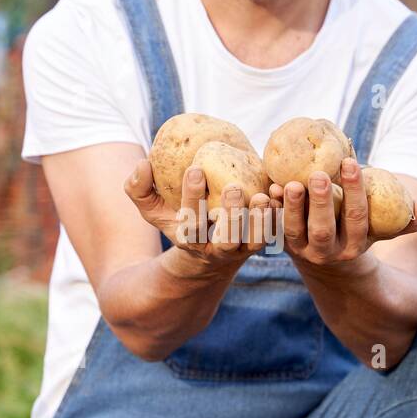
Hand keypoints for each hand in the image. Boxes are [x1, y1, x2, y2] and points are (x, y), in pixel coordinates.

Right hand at [124, 159, 281, 268]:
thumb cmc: (178, 219)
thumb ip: (138, 188)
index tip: (195, 169)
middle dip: (230, 215)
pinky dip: (277, 217)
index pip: (190, 223)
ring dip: (260, 220)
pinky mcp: (261, 241)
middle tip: (232, 187)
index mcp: (190, 239)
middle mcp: (217, 248)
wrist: (210, 252)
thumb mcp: (153, 209)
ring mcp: (242, 247)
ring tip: (261, 196)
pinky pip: (274, 232)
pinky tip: (277, 194)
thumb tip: (142, 164)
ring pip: (255, 241)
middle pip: (227, 240)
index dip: (192, 197)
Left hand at [269, 157, 416, 269]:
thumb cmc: (358, 232)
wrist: (326, 263)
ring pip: (294, 232)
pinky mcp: (280, 245)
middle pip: (323, 230)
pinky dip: (269, 212)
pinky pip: (272, 229)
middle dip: (321, 203)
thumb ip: (405, 220)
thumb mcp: (382, 231)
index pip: (357, 219)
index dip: (355, 192)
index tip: (352, 163)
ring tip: (290, 183)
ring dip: (292, 208)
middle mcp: (327, 253)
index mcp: (354, 247)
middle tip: (319, 174)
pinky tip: (268, 190)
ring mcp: (301, 251)